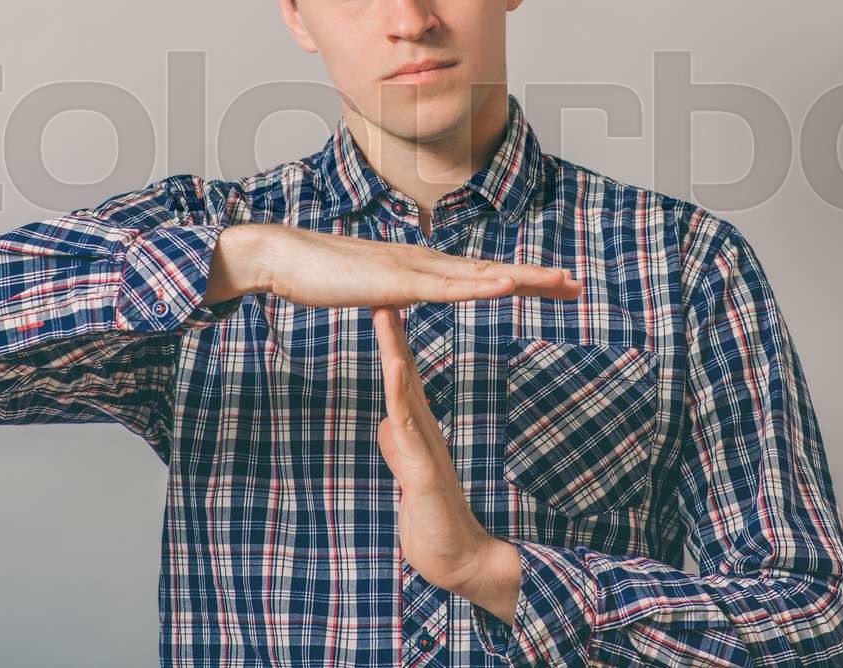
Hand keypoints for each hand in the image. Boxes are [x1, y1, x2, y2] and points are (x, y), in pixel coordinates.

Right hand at [205, 222, 581, 308]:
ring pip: (479, 275)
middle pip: (492, 270)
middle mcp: (425, 260)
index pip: (480, 274)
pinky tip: (507, 287)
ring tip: (559, 283)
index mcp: (420, 267)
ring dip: (522, 278)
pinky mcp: (396, 280)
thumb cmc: (319, 274)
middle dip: (537, 278)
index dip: (520, 280)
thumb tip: (408, 295)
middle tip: (577, 285)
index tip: (554, 287)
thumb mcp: (369, 289)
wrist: (282, 257)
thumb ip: (393, 291)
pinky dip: (481, 285)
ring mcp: (413, 268)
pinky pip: (446, 286)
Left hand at [372, 303, 509, 607]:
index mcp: (418, 428)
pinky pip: (407, 423)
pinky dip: (399, 392)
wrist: (461, 560)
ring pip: (406, 387)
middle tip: (382, 283)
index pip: (402, 372)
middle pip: (404, 367)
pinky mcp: (423, 466)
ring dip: (395, 347)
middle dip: (392, 326)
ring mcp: (425, 444)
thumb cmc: (433, 522)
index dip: (391, 337)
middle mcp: (424, 427)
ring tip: (385, 310)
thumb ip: (399, 447)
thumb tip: (388, 423)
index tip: (380, 300)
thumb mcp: (409, 476)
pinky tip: (393, 366)